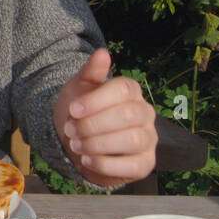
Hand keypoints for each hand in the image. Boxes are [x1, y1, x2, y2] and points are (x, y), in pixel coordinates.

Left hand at [53, 48, 156, 187]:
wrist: (80, 142)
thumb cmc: (82, 111)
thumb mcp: (79, 89)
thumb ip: (90, 72)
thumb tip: (102, 53)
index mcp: (131, 92)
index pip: (124, 89)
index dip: (97, 100)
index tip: (73, 109)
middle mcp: (145, 114)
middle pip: (128, 115)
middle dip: (94, 124)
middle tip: (70, 130)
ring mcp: (148, 139)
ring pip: (132, 140)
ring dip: (98, 144)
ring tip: (76, 145)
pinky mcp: (144, 164)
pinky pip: (132, 166)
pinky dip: (105, 164)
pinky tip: (86, 160)